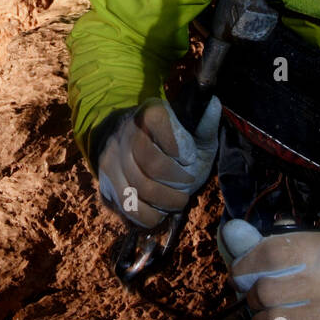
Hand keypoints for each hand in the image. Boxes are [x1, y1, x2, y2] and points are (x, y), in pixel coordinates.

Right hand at [97, 97, 221, 228]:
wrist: (134, 144)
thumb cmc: (173, 141)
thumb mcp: (193, 129)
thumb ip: (204, 122)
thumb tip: (213, 105)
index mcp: (150, 114)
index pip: (162, 130)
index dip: (181, 151)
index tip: (189, 159)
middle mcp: (126, 133)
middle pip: (153, 166)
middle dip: (179, 181)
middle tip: (188, 183)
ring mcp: (112, 159)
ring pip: (140, 190)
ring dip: (167, 201)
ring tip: (178, 199)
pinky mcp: (106, 183)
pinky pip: (129, 209)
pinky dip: (151, 215)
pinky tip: (160, 209)